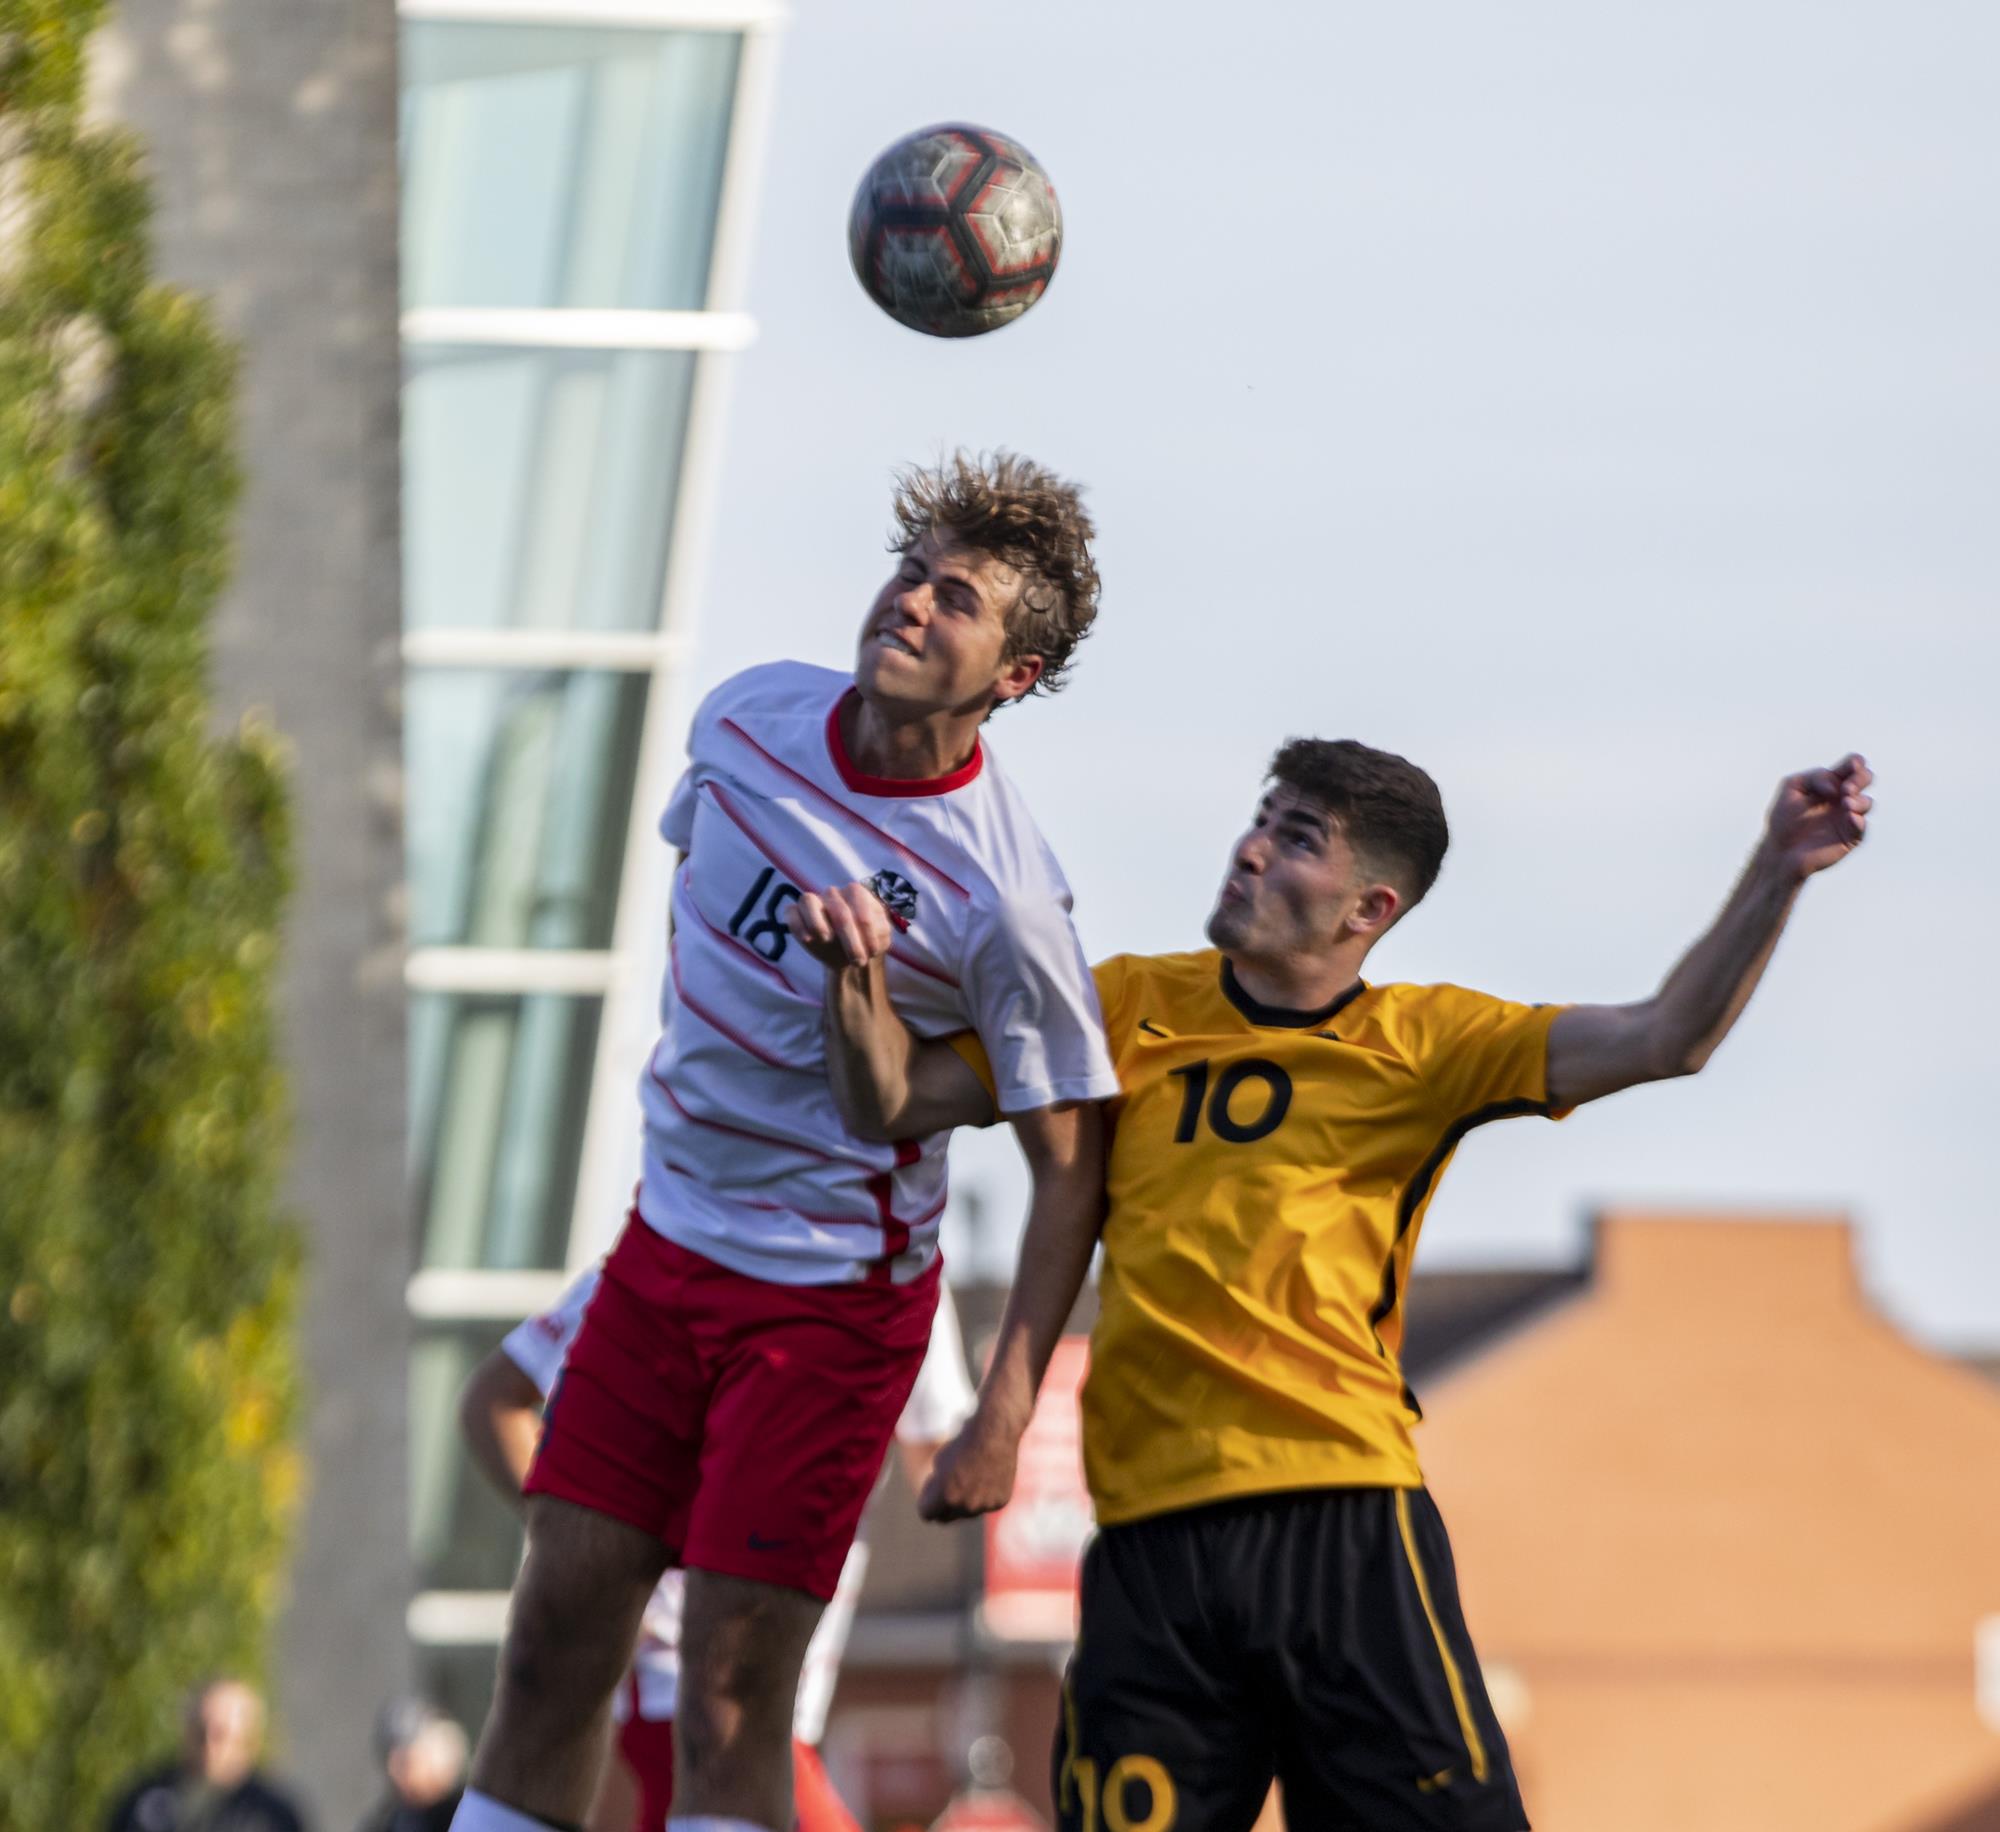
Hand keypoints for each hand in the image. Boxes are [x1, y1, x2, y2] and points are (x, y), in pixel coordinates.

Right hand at [784, 881, 894, 970]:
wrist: (849, 957)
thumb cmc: (866, 941)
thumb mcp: (880, 938)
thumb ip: (879, 930)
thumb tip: (869, 926)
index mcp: (855, 893)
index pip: (858, 900)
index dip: (866, 926)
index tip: (872, 951)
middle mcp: (833, 894)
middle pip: (838, 909)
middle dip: (850, 938)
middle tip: (858, 960)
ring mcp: (813, 902)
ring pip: (808, 900)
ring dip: (817, 923)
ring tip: (827, 940)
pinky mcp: (796, 915)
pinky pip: (791, 913)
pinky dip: (798, 926)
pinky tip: (808, 940)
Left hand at [916, 1409, 1021, 1521]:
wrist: (995, 1433)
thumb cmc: (963, 1444)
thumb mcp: (939, 1463)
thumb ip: (936, 1488)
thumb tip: (938, 1508)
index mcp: (945, 1496)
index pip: (926, 1513)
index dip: (927, 1501)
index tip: (931, 1489)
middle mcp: (965, 1506)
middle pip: (946, 1517)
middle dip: (944, 1505)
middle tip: (949, 1486)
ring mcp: (984, 1506)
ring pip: (966, 1513)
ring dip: (964, 1501)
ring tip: (970, 1475)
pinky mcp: (999, 1503)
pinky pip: (984, 1506)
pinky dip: (983, 1496)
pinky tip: (987, 1477)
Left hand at [1764, 754, 1871, 880]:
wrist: (1780, 849)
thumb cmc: (1783, 819)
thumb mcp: (1792, 787)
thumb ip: (1814, 777)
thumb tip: (1835, 787)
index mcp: (1831, 783)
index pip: (1850, 767)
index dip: (1855, 762)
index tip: (1853, 765)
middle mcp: (1843, 798)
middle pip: (1866, 779)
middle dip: (1861, 778)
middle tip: (1846, 788)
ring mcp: (1848, 817)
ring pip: (1867, 803)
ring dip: (1859, 800)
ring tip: (1846, 803)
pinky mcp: (1850, 837)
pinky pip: (1862, 828)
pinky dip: (1858, 821)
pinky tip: (1850, 817)